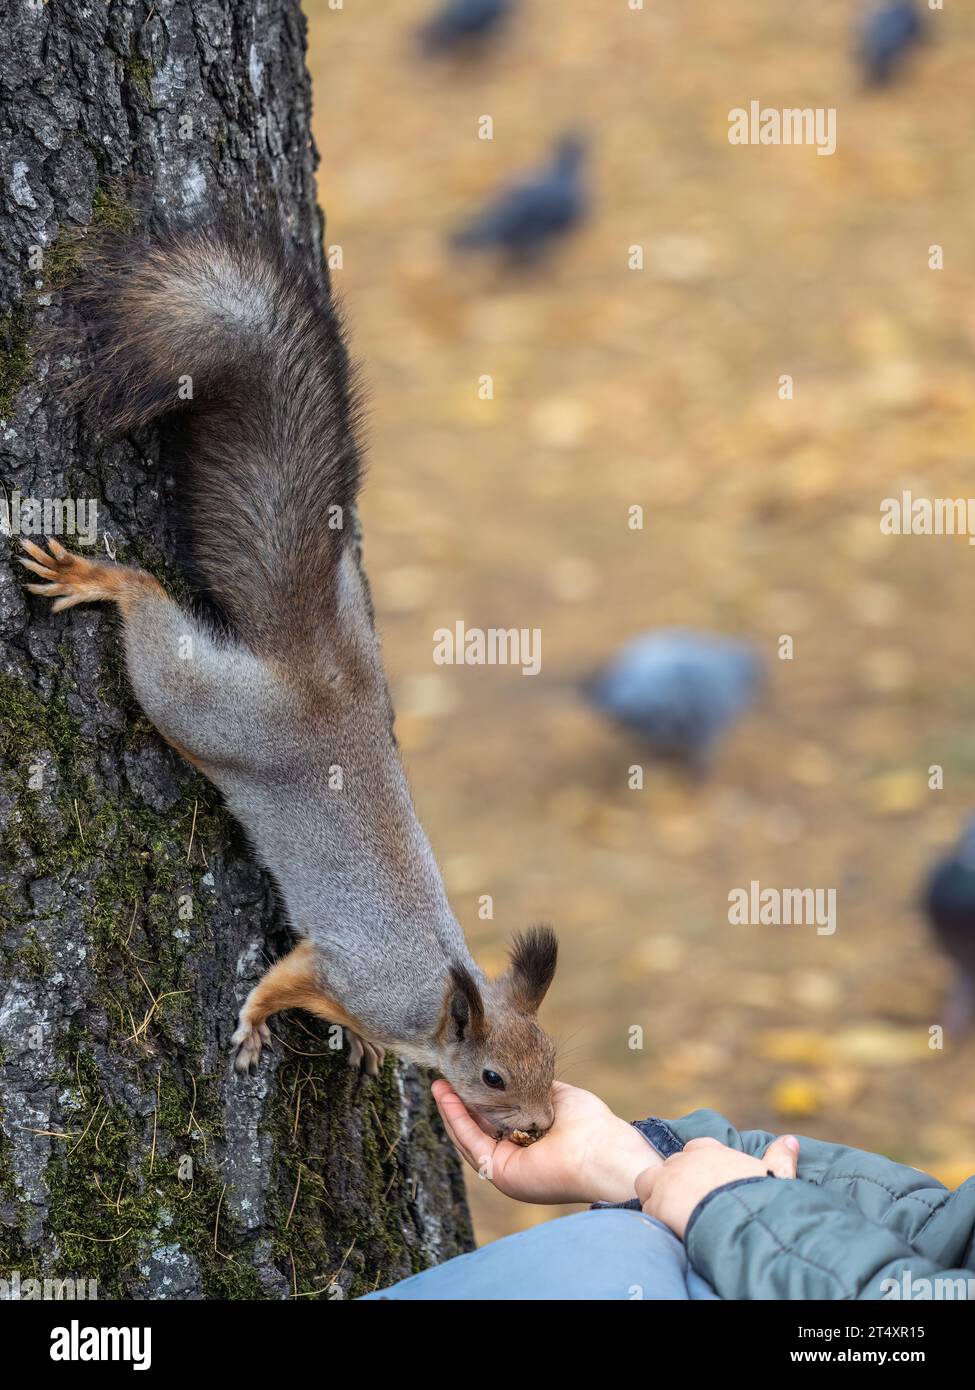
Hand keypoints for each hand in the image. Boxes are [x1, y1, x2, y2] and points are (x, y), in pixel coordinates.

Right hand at [432, 1079, 661, 1205]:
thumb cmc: (591, 1124)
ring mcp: (507, 1168)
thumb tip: (516, 1071)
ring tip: (438, 1086)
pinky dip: (458, 1120)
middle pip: (478, 1130)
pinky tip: (448, 1098)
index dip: (478, 1099)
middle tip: (441, 1079)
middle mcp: (516, 1158)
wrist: (603, 1150)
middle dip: (458, 1104)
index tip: (465, 1075)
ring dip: (452, 1111)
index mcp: (531, 1143)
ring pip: (470, 1138)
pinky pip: (473, 1144)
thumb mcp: (557, 1096)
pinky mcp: (501, 1174)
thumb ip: (534, 1088)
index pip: (496, 1121)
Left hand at [635, 1134, 799, 1238]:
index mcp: (713, 1152)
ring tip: (670, 1214)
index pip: (697, 1148)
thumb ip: (780, 1159)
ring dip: (655, 1195)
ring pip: (649, 1180)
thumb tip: (790, 1140)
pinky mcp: (657, 1203)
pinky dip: (654, 1218)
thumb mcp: (775, 1177)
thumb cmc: (758, 1198)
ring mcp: (667, 1179)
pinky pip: (647, 1208)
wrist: (737, 1219)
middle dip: (677, 1180)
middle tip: (688, 1202)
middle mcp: (686, 1160)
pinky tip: (667, 1230)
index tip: (705, 1179)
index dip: (698, 1163)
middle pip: (672, 1164)